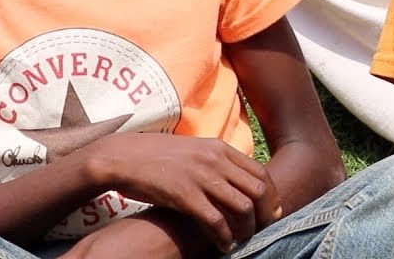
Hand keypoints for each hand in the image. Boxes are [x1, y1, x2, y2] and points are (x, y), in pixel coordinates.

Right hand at [89, 133, 282, 252]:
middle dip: (265, 215)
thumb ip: (215, 161)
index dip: (271, 196)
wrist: (122, 156)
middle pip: (259, 190)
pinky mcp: (184, 194)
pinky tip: (222, 245)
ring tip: (240, 240)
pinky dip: (224, 237)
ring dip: (246, 229)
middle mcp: (215, 160)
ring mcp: (201, 176)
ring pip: (242, 207)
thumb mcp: (193, 150)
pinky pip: (215, 221)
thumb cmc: (156, 157)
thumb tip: (235, 182)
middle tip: (260, 230)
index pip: (261, 172)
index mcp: (219, 148)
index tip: (270, 212)